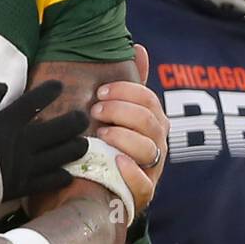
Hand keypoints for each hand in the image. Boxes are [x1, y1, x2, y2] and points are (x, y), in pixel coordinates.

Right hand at [0, 80, 88, 201]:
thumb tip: (5, 88)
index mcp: (7, 122)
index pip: (37, 100)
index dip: (51, 90)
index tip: (59, 86)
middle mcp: (21, 143)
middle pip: (61, 129)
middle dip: (77, 120)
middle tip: (83, 117)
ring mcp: (24, 167)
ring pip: (62, 156)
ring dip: (76, 147)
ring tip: (81, 143)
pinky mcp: (21, 187)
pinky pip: (50, 182)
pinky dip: (62, 176)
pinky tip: (68, 172)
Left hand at [93, 45, 168, 214]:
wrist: (88, 191)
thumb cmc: (103, 144)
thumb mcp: (114, 112)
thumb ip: (128, 85)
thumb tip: (139, 47)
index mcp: (152, 122)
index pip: (148, 99)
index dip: (125, 92)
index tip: (100, 91)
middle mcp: (156, 145)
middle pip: (151, 122)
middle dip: (122, 112)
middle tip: (95, 111)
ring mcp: (151, 171)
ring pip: (150, 150)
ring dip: (125, 138)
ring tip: (101, 134)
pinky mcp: (141, 196)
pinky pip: (144, 186)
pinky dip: (131, 173)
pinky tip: (115, 162)